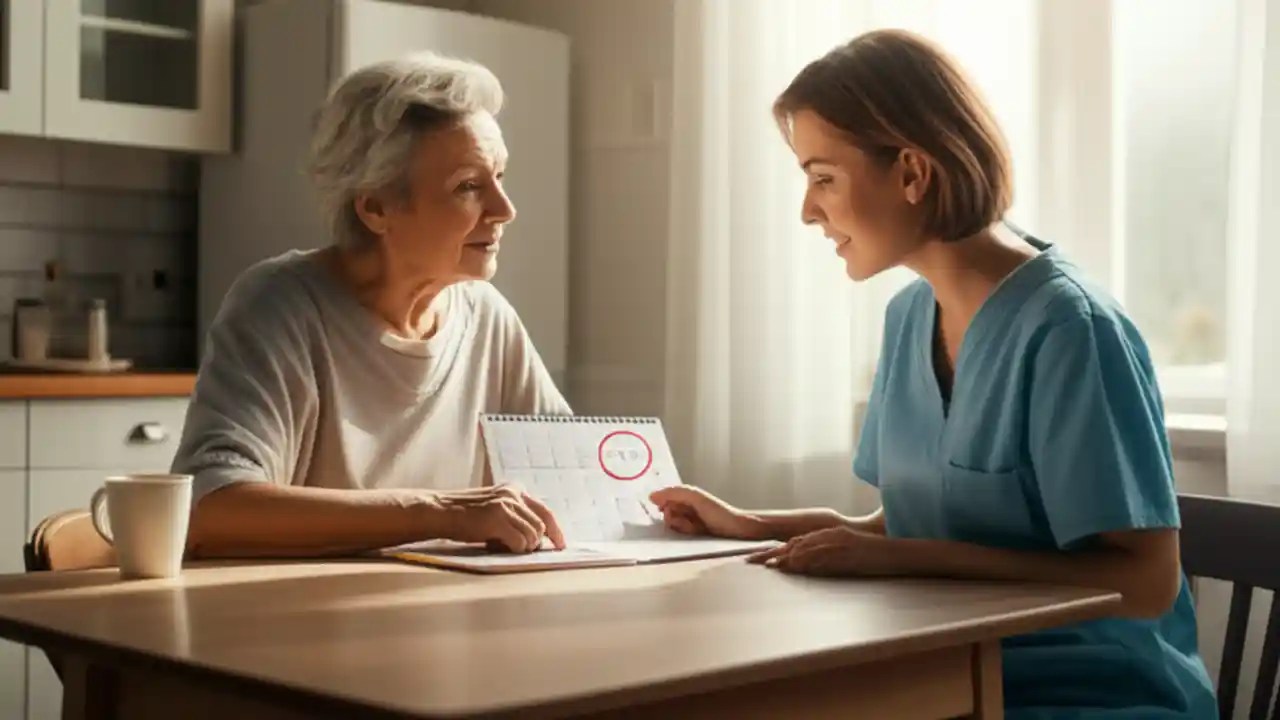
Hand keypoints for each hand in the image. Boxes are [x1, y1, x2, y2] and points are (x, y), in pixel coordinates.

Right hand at [438, 484, 565, 552]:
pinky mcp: (497, 518)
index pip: (545, 511)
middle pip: (541, 525)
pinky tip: (501, 547)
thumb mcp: (495, 506)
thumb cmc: (465, 515)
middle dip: (536, 542)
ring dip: (524, 547)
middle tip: (524, 550)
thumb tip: (537, 538)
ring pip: (532, 535)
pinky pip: (520, 542)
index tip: (560, 544)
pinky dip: (515, 549)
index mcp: (515, 489)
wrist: (439, 511)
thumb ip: (515, 515)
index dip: (555, 530)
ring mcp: (505, 505)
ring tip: (507, 547)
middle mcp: (513, 494)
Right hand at [648, 486, 768, 539]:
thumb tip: (652, 496)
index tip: (668, 510)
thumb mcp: (696, 498)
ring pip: (672, 527)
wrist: (738, 530)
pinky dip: (686, 534)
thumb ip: (674, 493)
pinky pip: (679, 536)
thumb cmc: (720, 512)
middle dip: (675, 518)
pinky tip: (696, 533)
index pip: (662, 500)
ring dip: (682, 527)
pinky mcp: (692, 535)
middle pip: (665, 515)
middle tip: (689, 519)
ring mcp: (688, 522)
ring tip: (695, 527)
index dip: (664, 506)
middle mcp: (684, 508)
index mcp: (685, 496)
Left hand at [747, 527, 912, 576]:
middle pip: (795, 544)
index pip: (798, 541)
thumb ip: (828, 553)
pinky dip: (804, 562)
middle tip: (751, 561)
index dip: (777, 550)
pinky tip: (792, 566)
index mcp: (829, 533)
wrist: (894, 553)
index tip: (761, 558)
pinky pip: (820, 557)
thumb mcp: (848, 549)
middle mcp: (830, 536)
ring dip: (784, 558)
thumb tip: (808, 565)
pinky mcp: (844, 552)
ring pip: (804, 550)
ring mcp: (836, 543)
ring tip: (766, 565)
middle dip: (772, 553)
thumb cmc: (873, 553)